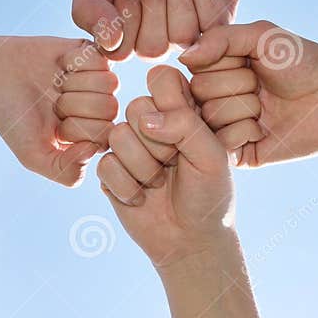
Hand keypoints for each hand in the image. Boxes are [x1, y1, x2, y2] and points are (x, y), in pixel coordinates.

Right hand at [0, 35, 117, 185]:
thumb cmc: (14, 118)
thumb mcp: (32, 155)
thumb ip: (63, 171)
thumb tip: (93, 151)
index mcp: (92, 136)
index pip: (105, 135)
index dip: (76, 128)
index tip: (53, 125)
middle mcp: (101, 108)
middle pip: (110, 108)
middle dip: (73, 104)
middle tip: (52, 102)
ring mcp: (99, 80)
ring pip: (110, 82)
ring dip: (75, 82)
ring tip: (56, 84)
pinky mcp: (93, 53)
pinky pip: (100, 57)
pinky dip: (73, 60)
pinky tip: (60, 65)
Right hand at [72, 0, 238, 59]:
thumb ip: (87, 9)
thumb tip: (111, 44)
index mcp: (124, 34)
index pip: (121, 50)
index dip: (125, 13)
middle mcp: (156, 39)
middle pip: (152, 48)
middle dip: (151, 0)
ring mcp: (190, 32)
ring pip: (182, 36)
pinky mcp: (220, 19)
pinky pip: (212, 25)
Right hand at [96, 65, 235, 268]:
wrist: (192, 240)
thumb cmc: (210, 194)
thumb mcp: (211, 156)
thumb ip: (185, 125)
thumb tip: (145, 118)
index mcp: (180, 109)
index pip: (161, 77)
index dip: (168, 102)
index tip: (188, 133)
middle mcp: (152, 122)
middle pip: (136, 106)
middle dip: (158, 144)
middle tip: (176, 165)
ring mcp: (128, 146)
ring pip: (117, 135)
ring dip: (143, 168)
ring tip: (160, 182)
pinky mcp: (109, 170)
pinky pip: (105, 165)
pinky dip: (128, 188)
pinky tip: (143, 199)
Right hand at [180, 21, 317, 166]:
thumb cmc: (304, 64)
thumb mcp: (263, 36)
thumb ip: (221, 37)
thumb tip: (183, 57)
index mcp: (217, 68)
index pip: (196, 64)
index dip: (227, 61)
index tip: (254, 62)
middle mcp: (215, 97)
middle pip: (198, 91)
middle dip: (237, 84)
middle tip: (264, 88)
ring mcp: (224, 126)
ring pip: (209, 116)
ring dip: (245, 108)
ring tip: (267, 108)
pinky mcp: (237, 153)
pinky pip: (221, 142)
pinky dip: (246, 131)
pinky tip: (265, 129)